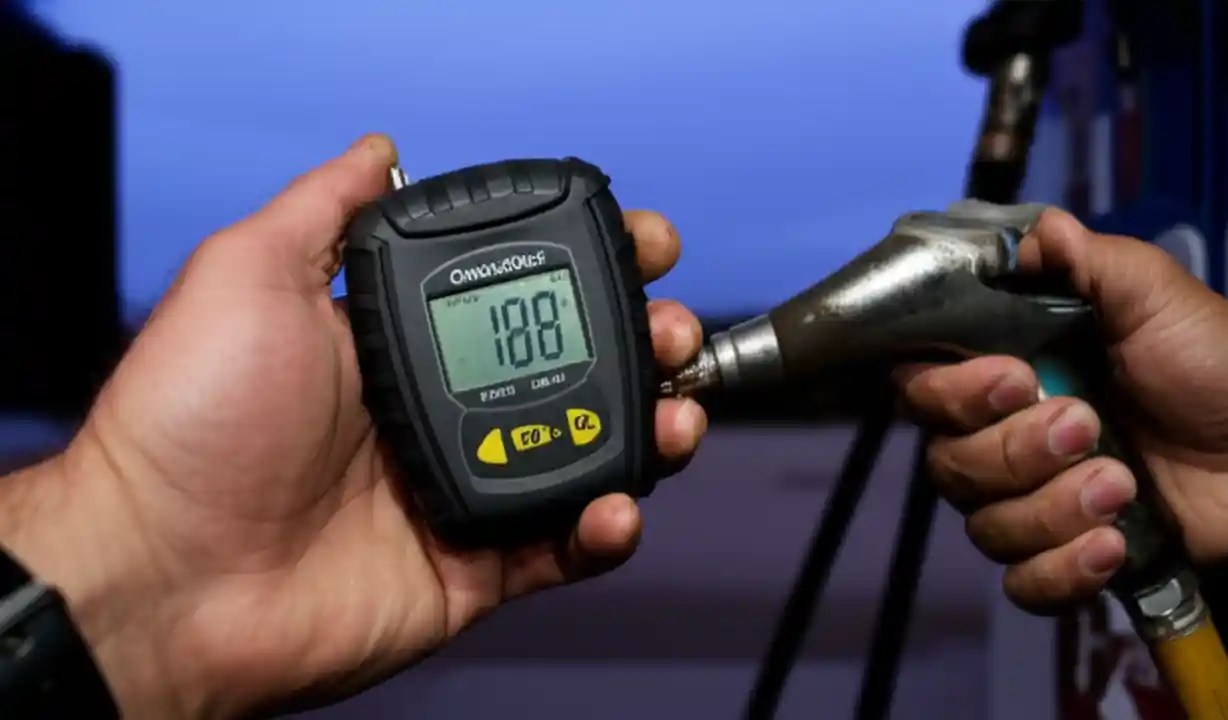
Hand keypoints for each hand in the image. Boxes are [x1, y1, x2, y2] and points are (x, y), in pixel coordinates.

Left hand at [0, 136, 707, 718]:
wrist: (161, 576)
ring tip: (677, 413)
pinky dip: (606, 530)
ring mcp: (460, 490)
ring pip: (584, 455)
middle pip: (573, 371)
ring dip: (650, 431)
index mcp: (397, 345)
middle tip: (671, 332)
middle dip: (642, 343)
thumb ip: (326, 211)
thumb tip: (381, 151)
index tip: (638, 242)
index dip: (584, 267)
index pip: (517, 295)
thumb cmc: (188, 424)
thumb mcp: (247, 277)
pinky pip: (561, 549)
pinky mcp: (471, 566)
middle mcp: (438, 413)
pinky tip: (615, 505)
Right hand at [894, 208, 1227, 612]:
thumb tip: (1032, 231)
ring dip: (1050, 510)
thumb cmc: (1221, 360)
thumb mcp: (1155, 295)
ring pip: (987, 526)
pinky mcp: (1073, 556)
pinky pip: (1026, 584)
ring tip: (1125, 487)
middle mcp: (1009, 439)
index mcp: (1010, 373)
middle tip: (1089, 427)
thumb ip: (1087, 262)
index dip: (951, 392)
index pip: (924, 391)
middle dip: (1015, 452)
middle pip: (949, 464)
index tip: (1013, 378)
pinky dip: (1061, 570)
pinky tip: (1113, 543)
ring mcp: (1038, 502)